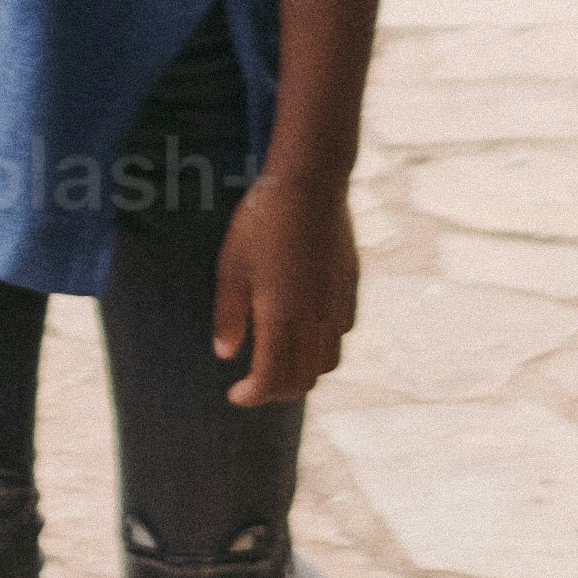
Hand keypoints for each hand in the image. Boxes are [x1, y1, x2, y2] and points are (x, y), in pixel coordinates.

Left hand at [213, 169, 360, 407]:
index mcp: (281, 317)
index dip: (252, 396)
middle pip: (302, 380)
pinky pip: (342, 332)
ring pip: (328, 362)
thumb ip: (229, 316)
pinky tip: (306, 326)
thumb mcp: (232, 267)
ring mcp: (337, 303)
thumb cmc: (263, 222)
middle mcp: (315, 318)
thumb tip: (226, 355)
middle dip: (276, 392)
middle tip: (254, 383)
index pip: (272, 380)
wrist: (311, 182)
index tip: (235, 393)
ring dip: (303, 372)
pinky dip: (323, 344)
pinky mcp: (351, 287)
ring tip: (282, 360)